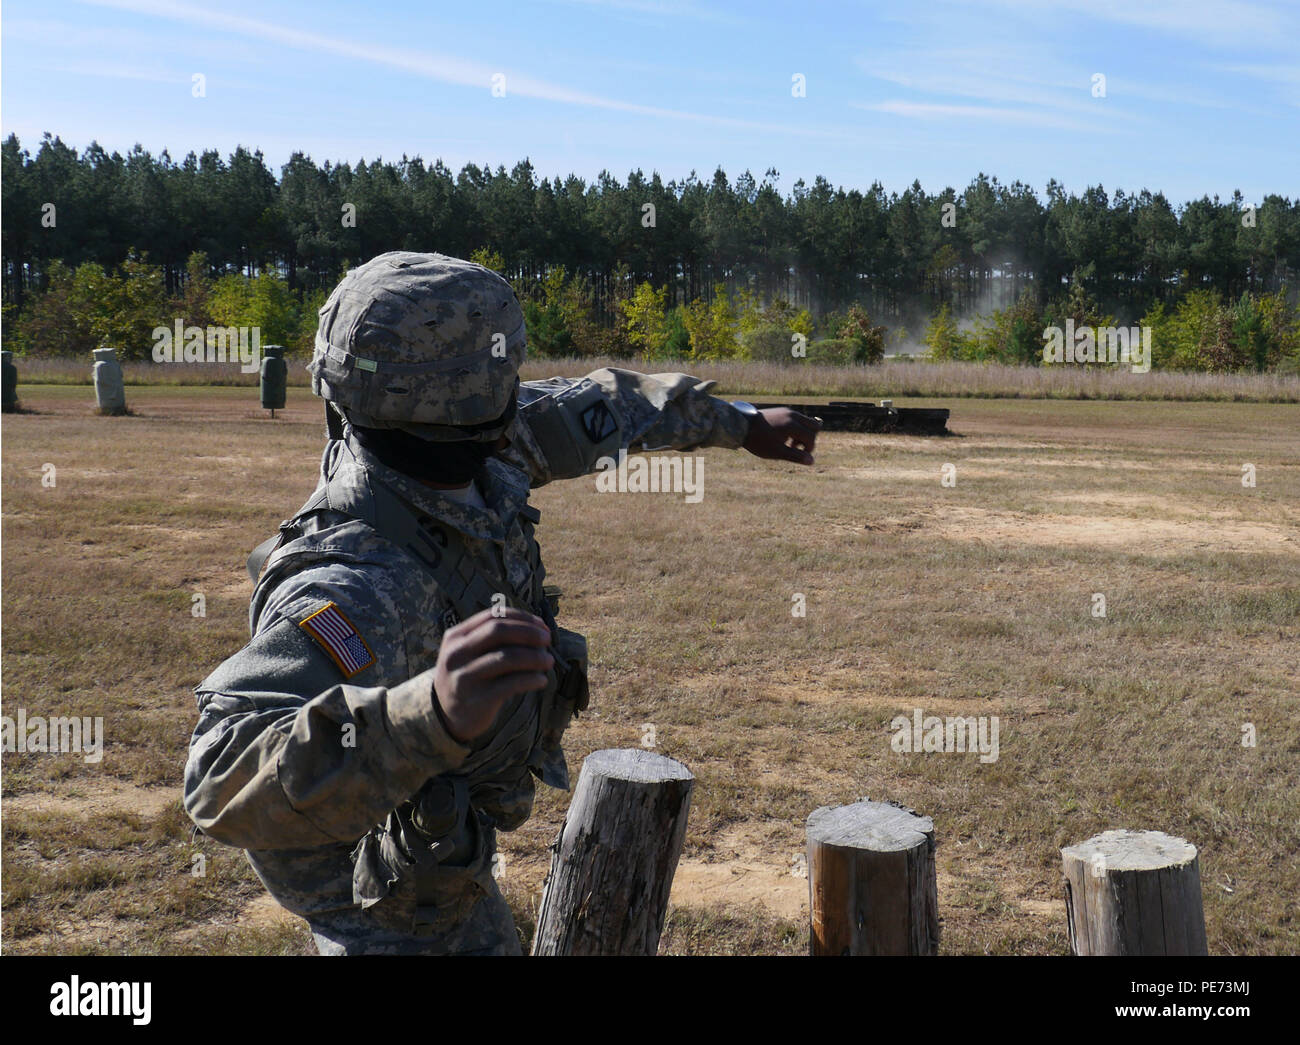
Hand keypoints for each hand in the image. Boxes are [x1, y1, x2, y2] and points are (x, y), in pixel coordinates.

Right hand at [433, 607, 552, 743]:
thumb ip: (492, 638)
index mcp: (456, 637)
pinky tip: (541, 680)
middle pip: (498, 631)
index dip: (521, 618)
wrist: (446, 716)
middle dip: (529, 633)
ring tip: (549, 661)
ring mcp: (465, 677)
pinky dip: (531, 679)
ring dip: (535, 657)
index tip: (541, 626)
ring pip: (507, 657)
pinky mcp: (478, 699)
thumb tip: (538, 628)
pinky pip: (512, 684)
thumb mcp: (468, 653)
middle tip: (547, 640)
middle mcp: (457, 654)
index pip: (492, 616)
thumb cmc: (469, 677)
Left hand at [742, 407, 821, 464]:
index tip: (798, 455)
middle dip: (809, 439)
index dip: (808, 449)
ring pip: (806, 422)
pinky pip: (798, 419)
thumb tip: (812, 461)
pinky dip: (797, 428)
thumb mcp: (777, 452)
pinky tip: (784, 436)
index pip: (811, 437)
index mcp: (792, 425)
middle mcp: (793, 415)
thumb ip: (795, 456)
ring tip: (789, 443)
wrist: (741, 425)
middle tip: (795, 447)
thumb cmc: (758, 441)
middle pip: (814, 426)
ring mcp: (788, 411)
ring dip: (803, 434)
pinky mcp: (783, 410)